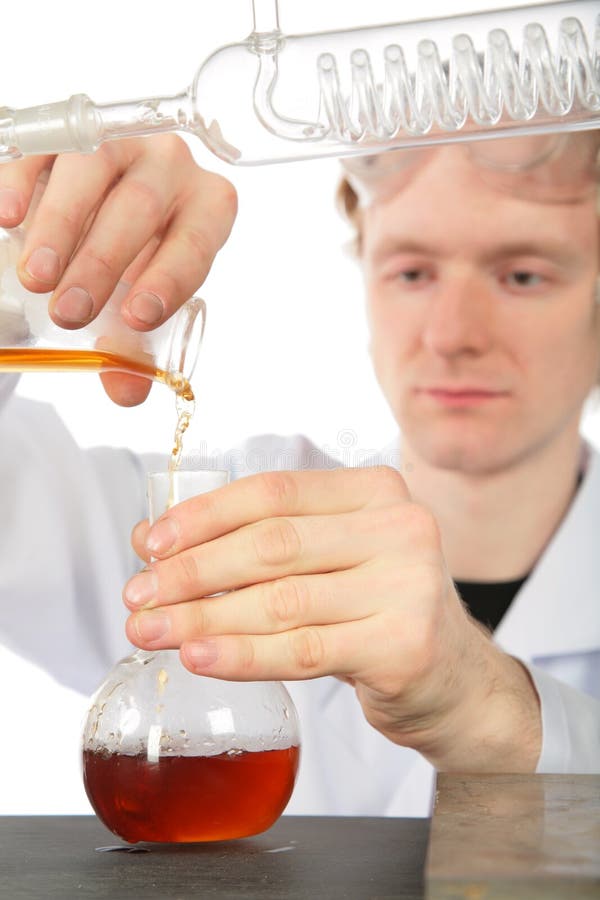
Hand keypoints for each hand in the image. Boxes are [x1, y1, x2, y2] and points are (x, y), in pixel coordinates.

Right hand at [0, 137, 236, 404]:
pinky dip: (22, 180)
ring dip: (62, 226)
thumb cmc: (135, 258)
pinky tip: (7, 217)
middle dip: (102, 263)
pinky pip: (46, 143)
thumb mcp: (140, 299)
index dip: (168, 280)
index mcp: (206, 209)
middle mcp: (171, 164)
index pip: (195, 244)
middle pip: (140, 207)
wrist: (105, 206)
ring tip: (37, 277)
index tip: (134, 317)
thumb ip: (133, 347)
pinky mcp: (69, 126)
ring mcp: (119, 138)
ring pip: (92, 169)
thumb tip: (126, 391)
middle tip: (68, 312)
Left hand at [123, 467, 540, 772]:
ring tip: (150, 631)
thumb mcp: (329, 560)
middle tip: (138, 597)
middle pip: (273, 544)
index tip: (150, 545)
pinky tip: (198, 658)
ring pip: (282, 601)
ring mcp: (410, 586)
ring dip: (203, 618)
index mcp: (376, 491)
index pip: (274, 491)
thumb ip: (257, 544)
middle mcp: (400, 528)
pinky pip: (305, 650)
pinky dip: (243, 655)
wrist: (455, 679)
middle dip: (193, 572)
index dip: (204, 515)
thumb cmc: (379, 610)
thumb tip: (154, 543)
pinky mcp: (405, 646)